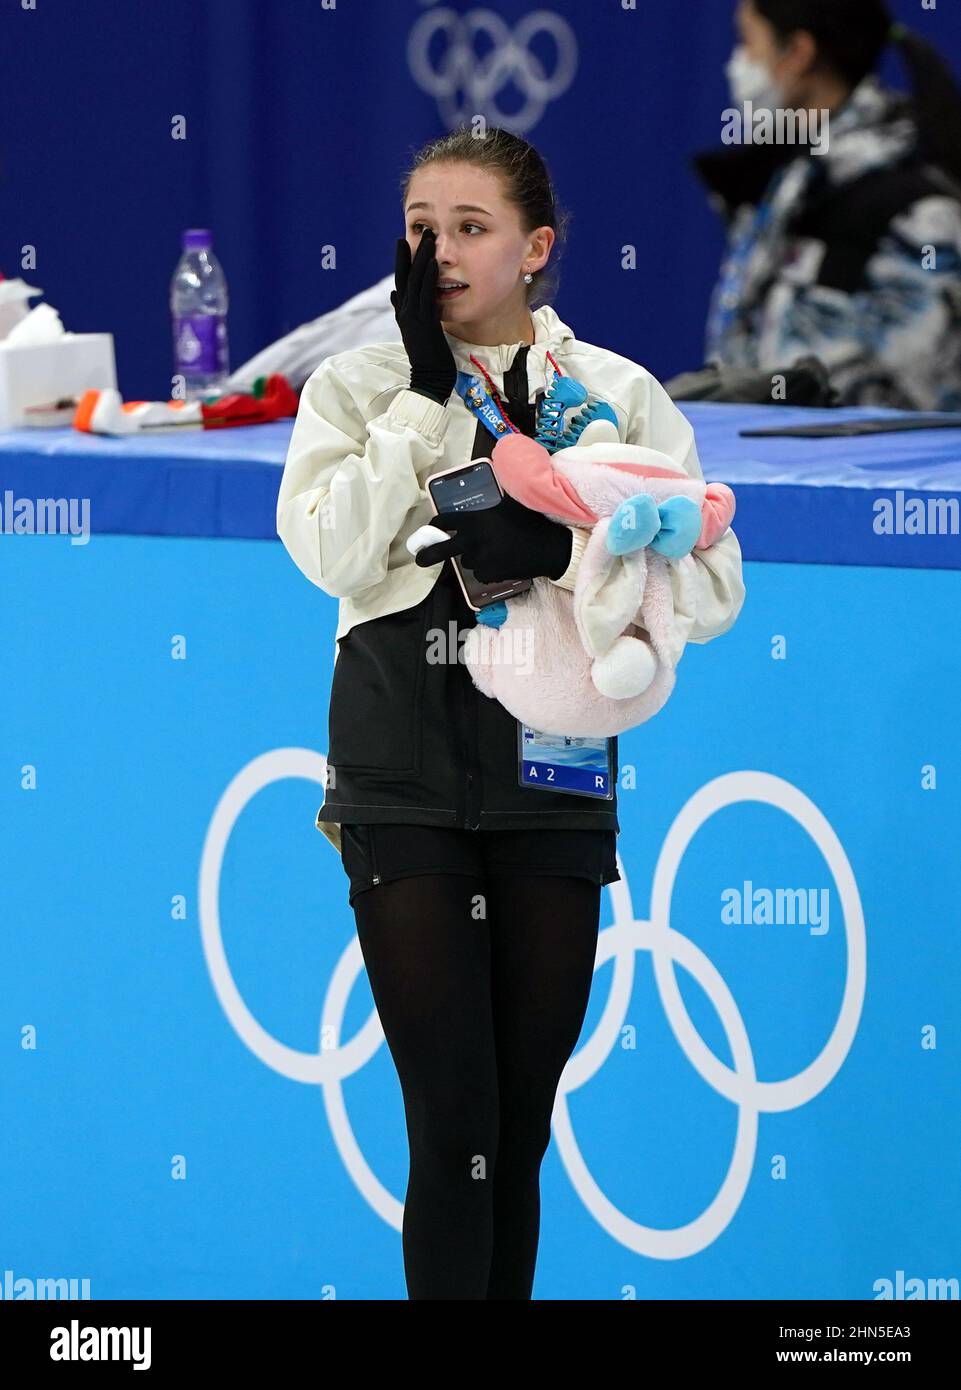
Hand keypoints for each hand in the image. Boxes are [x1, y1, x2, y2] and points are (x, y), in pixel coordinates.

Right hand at [390, 229, 456, 404]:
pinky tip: (434, 263)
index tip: (407, 241)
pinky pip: (426, 295)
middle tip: (421, 230)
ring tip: (430, 238)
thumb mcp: (415, 331)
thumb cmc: (427, 358)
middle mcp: (405, 312)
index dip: (404, 261)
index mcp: (403, 313)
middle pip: (405, 275)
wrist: (428, 379)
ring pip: (415, 281)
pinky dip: (429, 278)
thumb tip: (395, 296)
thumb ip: (406, 312)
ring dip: (423, 258)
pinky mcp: (424, 323)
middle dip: (412, 252)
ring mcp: (413, 317)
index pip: (402, 281)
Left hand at [414, 493, 573, 582]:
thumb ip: (494, 495)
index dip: (437, 524)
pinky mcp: (490, 574)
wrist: (548, 547)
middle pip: (442, 549)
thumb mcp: (510, 502)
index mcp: (476, 518)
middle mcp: (474, 539)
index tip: (434, 528)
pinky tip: (501, 562)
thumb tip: (493, 466)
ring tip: (492, 551)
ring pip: (466, 561)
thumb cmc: (530, 521)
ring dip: (473, 557)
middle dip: (427, 555)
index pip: (445, 521)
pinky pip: (480, 573)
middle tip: (419, 558)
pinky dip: (486, 569)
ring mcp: (481, 559)